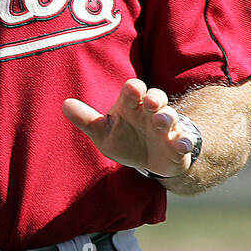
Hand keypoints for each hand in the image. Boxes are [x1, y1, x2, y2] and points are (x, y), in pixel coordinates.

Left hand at [63, 79, 195, 177]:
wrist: (148, 161)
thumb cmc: (124, 139)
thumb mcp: (102, 132)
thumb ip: (86, 119)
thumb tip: (65, 104)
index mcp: (130, 106)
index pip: (133, 91)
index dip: (134, 89)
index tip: (133, 89)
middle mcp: (150, 113)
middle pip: (156, 98)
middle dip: (155, 98)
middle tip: (151, 102)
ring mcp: (167, 128)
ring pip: (171, 116)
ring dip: (168, 117)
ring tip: (162, 121)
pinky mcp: (178, 145)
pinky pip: (185, 141)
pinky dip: (184, 142)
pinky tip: (182, 144)